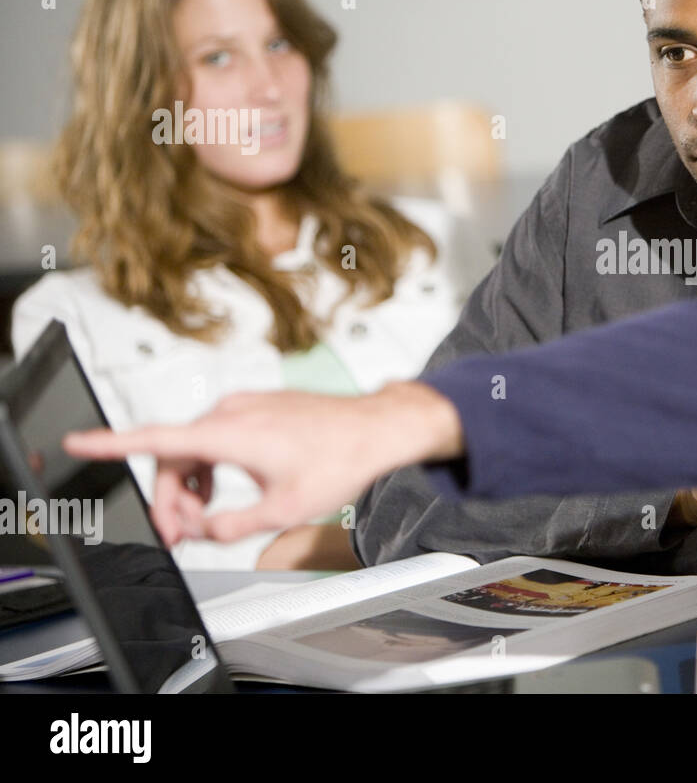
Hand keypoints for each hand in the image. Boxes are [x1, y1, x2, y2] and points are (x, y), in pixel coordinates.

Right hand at [62, 381, 462, 545]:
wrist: (375, 430)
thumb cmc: (340, 459)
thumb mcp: (283, 509)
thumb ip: (230, 526)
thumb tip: (200, 531)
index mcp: (228, 433)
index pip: (154, 438)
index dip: (110, 443)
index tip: (77, 442)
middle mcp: (230, 412)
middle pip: (173, 456)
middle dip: (170, 498)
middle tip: (182, 534)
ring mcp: (244, 407)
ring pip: (194, 448)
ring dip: (191, 484)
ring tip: (208, 517)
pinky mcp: (257, 409)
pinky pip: (215, 437)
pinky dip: (210, 466)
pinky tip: (225, 491)